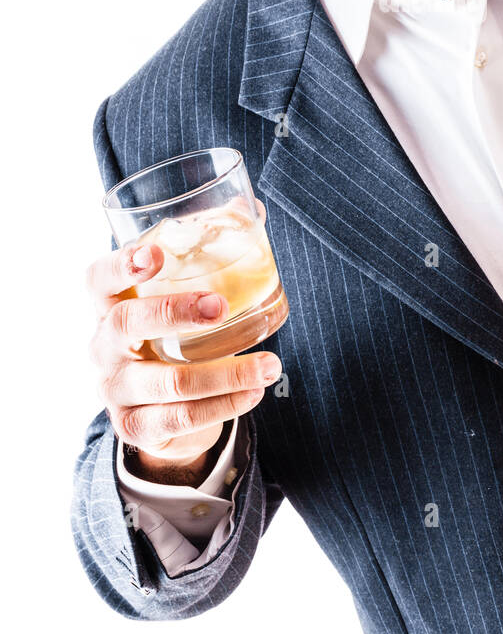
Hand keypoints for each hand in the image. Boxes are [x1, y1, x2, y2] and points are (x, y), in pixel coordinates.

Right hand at [86, 199, 281, 482]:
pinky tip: (255, 393)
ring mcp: (115, 389)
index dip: (121, 264)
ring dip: (226, 373)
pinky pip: (181, 419)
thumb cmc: (174, 333)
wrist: (160, 407)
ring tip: (271, 364)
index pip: (99, 279)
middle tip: (222, 306)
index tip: (156, 253)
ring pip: (167, 381)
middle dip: (175, 311)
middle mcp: (103, 346)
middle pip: (125, 324)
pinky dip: (225, 405)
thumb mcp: (183, 294)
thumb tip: (249, 207)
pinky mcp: (136, 426)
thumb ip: (212, 246)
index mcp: (110, 304)